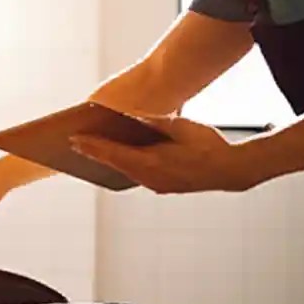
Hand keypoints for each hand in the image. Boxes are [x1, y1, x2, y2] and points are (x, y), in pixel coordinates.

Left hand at [69, 115, 265, 193]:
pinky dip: (123, 166)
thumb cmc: (207, 145)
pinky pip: (136, 175)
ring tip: (89, 150)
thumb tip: (129, 117)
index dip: (92, 146)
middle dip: (93, 154)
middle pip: (114, 164)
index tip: (73, 139)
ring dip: (107, 161)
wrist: (230, 171)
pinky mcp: (163, 186)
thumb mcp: (180, 126)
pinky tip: (117, 158)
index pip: (113, 153)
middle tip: (72, 144)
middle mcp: (150, 177)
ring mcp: (156, 185)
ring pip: (124, 172)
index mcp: (152, 162)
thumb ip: (153, 122)